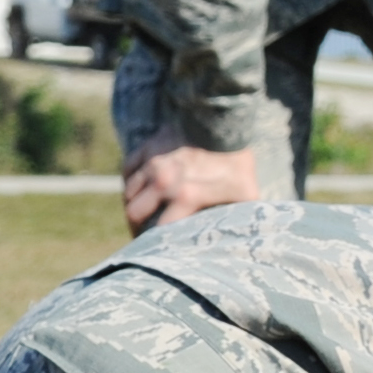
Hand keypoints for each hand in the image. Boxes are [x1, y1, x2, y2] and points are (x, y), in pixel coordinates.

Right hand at [121, 131, 261, 233]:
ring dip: (134, 206)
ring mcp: (153, 162)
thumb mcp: (245, 194)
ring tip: (144, 217)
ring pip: (128, 194)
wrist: (226, 120)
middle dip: (137, 228)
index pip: (159, 232)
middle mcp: (163, 179)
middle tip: (146, 238)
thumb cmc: (238, 163)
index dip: (157, 245)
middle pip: (134, 214)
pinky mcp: (147, 148)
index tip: (160, 252)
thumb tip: (235, 244)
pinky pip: (127, 171)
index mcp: (185, 195)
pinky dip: (130, 183)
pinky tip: (140, 192)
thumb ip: (235, 218)